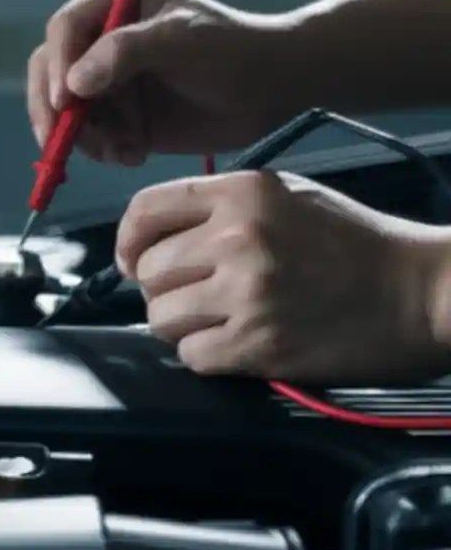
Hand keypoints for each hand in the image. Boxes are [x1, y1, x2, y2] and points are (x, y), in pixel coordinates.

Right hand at [26, 0, 297, 165]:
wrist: (271, 90)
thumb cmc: (231, 51)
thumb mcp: (180, 41)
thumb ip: (125, 52)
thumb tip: (73, 85)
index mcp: (113, 6)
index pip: (63, 30)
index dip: (58, 65)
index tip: (67, 102)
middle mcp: (101, 42)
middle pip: (51, 72)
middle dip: (55, 110)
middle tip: (63, 142)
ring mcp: (109, 82)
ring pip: (66, 112)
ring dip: (86, 136)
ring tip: (126, 149)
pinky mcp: (120, 118)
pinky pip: (90, 138)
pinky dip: (104, 151)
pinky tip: (135, 155)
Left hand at [117, 171, 450, 383]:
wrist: (423, 292)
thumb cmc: (357, 245)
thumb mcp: (288, 197)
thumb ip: (221, 208)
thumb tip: (154, 237)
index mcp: (242, 194)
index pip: (145, 210)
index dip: (128, 241)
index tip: (133, 261)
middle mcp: (238, 237)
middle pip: (147, 271)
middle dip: (164, 289)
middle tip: (198, 296)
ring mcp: (247, 292)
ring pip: (160, 318)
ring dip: (182, 326)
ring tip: (220, 320)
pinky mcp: (259, 343)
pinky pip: (192, 355)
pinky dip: (207, 355)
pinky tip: (239, 343)